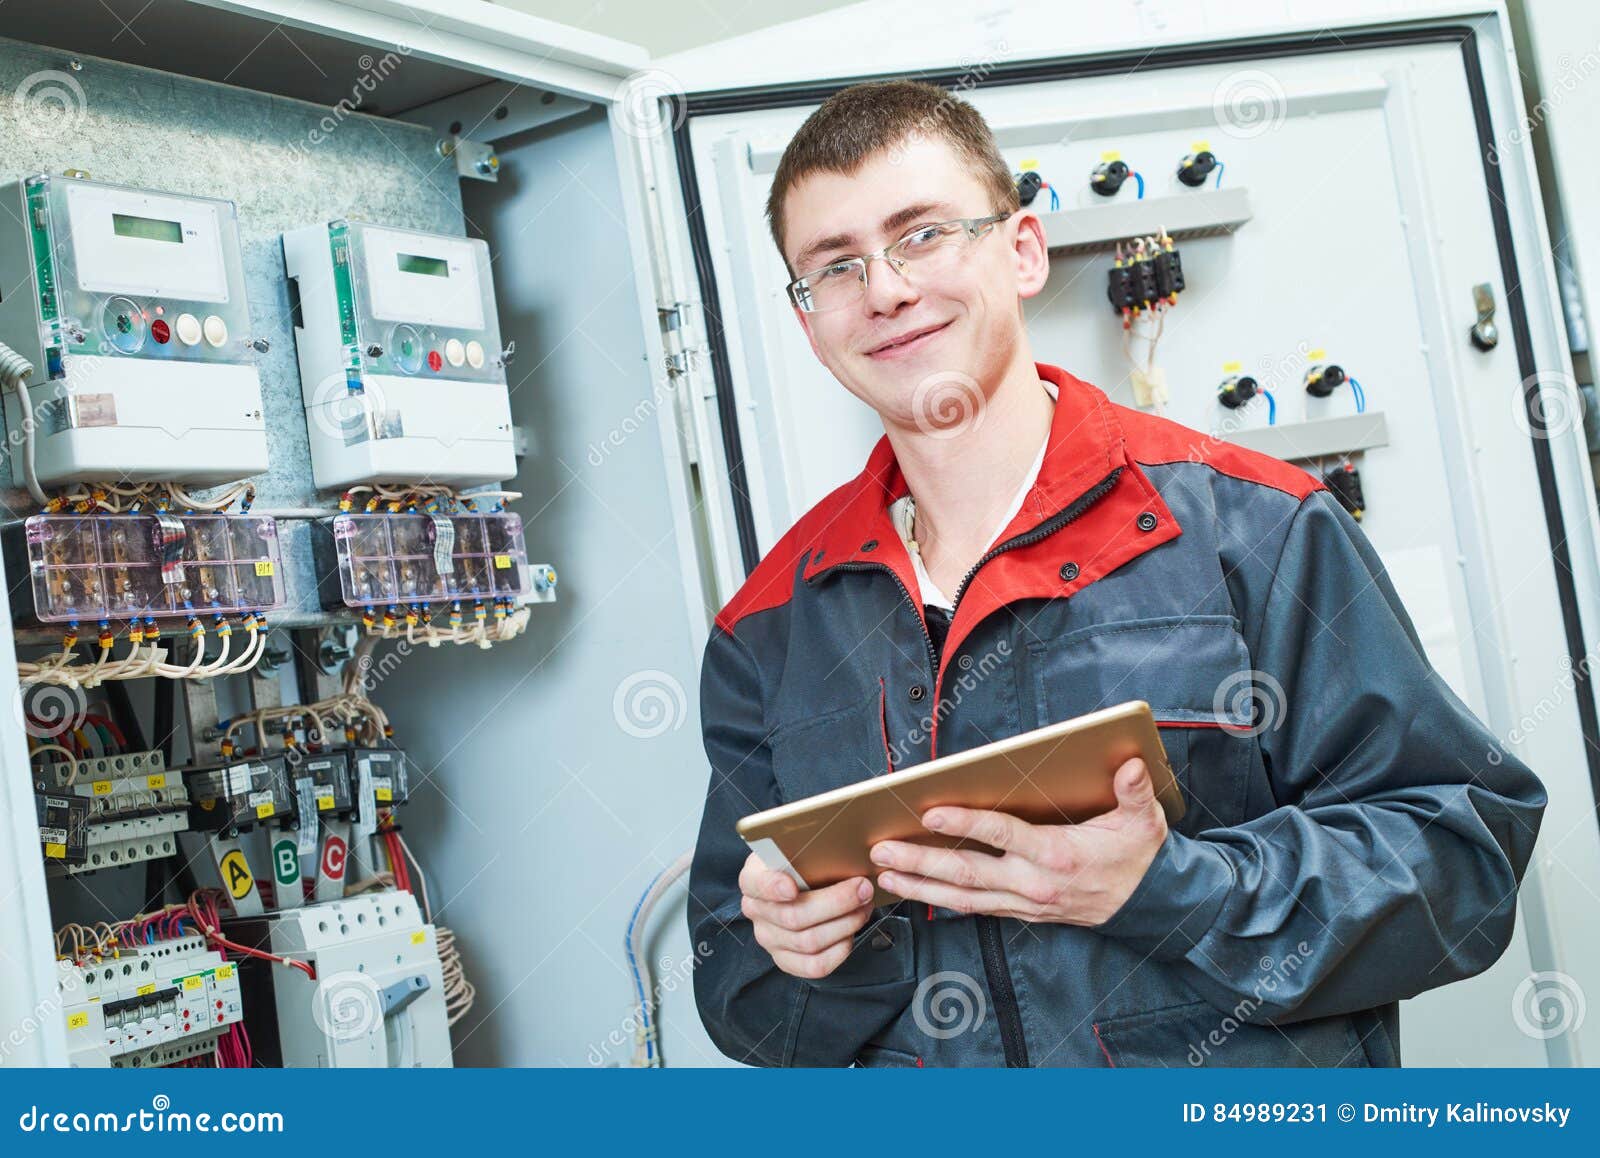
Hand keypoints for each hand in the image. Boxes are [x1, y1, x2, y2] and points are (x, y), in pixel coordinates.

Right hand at [739, 851, 874, 979]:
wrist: (797, 881)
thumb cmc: (801, 861)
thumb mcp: (797, 845)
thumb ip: (807, 845)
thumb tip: (842, 845)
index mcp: (752, 877)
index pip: (756, 883)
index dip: (772, 887)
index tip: (791, 887)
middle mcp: (756, 910)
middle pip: (794, 916)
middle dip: (837, 902)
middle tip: (863, 887)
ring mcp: (769, 938)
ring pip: (809, 942)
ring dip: (845, 924)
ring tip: (863, 907)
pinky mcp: (785, 959)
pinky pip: (814, 966)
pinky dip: (838, 951)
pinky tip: (850, 934)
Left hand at [869, 756, 1167, 923]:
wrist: (1147, 906)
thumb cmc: (1138, 856)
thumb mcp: (1144, 822)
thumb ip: (1134, 793)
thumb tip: (1131, 766)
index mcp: (1057, 855)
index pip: (1003, 835)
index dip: (966, 825)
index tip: (931, 814)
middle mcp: (1034, 884)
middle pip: (967, 873)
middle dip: (920, 863)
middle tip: (882, 851)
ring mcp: (1025, 903)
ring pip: (963, 898)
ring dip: (920, 887)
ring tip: (883, 875)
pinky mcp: (1021, 913)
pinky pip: (975, 909)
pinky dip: (941, 902)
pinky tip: (914, 892)